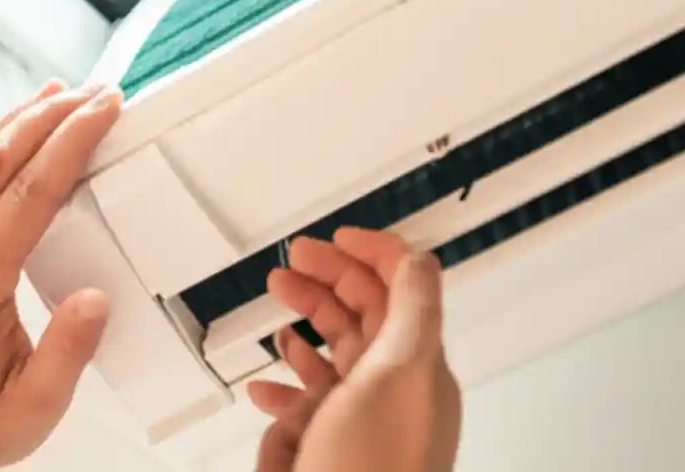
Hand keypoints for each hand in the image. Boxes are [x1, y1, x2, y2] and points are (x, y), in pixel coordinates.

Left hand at [0, 80, 121, 470]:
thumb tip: (95, 297)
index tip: (102, 110)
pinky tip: (9, 135)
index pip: (28, 194)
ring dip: (15, 123)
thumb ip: (68, 352)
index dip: (70, 144)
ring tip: (55, 93)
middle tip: (92, 90)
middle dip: (49, 117)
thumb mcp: (34, 407)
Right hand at [248, 229, 461, 471]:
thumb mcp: (401, 373)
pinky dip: (281, 382)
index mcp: (414, 364)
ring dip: (305, 319)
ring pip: (332, 354)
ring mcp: (355, 416)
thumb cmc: (373, 466)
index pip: (403, 291)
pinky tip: (265, 382)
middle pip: (363, 314)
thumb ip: (413, 311)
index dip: (373, 255)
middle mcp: (388, 387)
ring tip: (277, 294)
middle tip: (295, 258)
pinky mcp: (323, 445)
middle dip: (328, 277)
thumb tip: (419, 258)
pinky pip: (301, 403)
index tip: (338, 237)